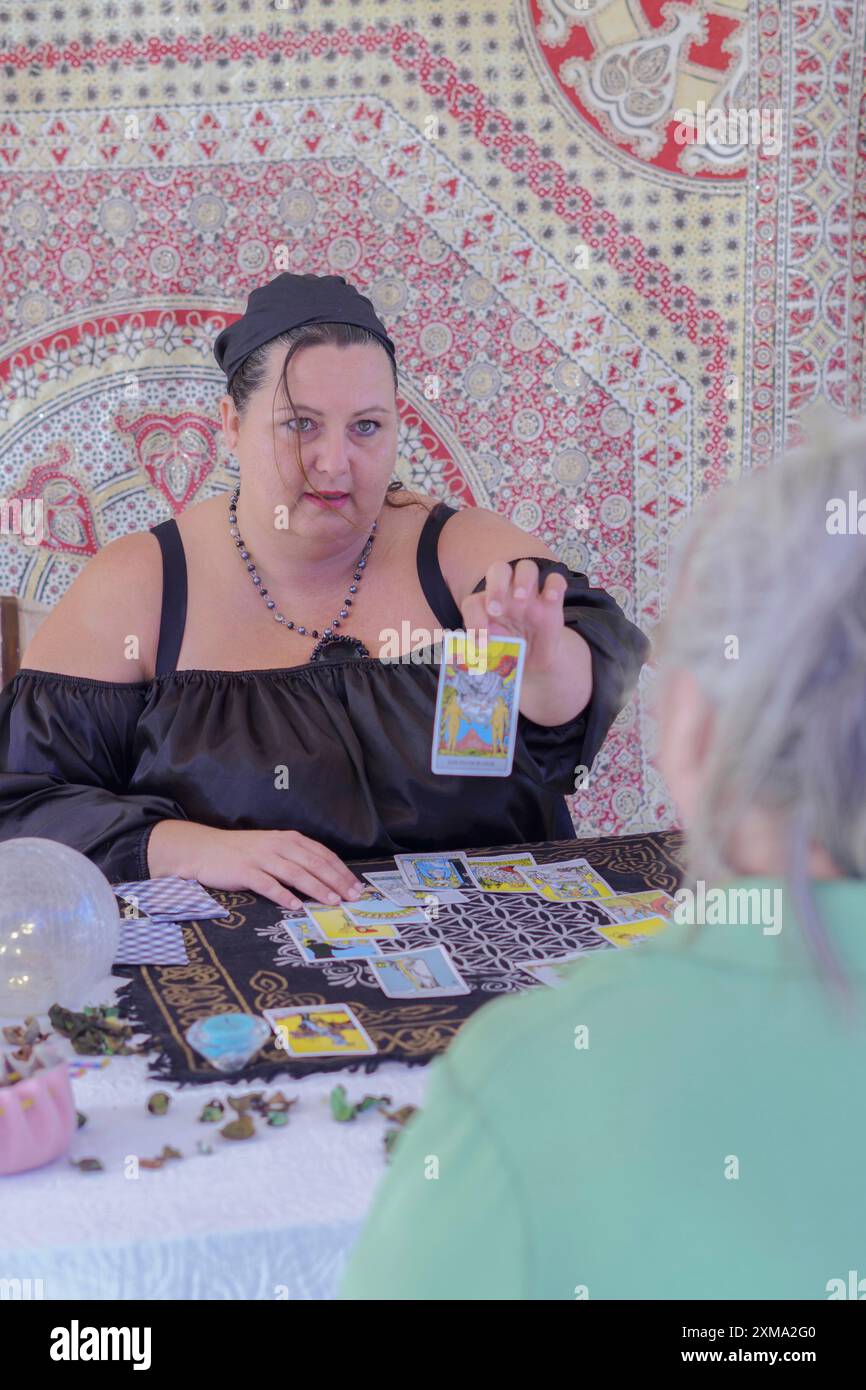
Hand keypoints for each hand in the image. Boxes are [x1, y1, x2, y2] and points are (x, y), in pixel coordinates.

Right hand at [147, 821, 364, 909]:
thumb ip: (296, 859)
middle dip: (336, 881)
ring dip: (316, 888)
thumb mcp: (273, 848)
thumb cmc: (243, 852)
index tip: (356, 887)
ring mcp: (262, 858)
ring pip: (296, 873)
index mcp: (289, 839)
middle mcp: (278, 845)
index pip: (323, 855)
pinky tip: (295, 906)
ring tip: (331, 902)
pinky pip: (268, 884)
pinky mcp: (245, 871)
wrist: (205, 848)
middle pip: (314, 864)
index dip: (341, 871)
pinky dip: (283, 895)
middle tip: (352, 897)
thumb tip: (325, 878)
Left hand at [459, 558, 568, 678]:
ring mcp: (531, 596)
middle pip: (499, 570)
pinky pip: (556, 580)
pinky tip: (551, 599)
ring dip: (522, 580)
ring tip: (521, 599)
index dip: (473, 620)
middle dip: (496, 587)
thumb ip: (485, 650)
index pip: (473, 603)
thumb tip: (478, 648)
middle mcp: (507, 595)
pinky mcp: (552, 602)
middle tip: (495, 610)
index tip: (480, 642)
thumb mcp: (492, 654)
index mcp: (486, 606)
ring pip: (527, 568)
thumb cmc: (507, 650)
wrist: (534, 660)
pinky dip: (554, 585)